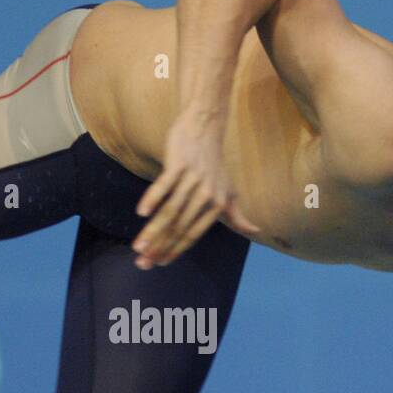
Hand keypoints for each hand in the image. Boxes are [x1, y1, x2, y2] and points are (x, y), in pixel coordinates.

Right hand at [132, 112, 259, 267]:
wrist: (205, 129)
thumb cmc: (215, 165)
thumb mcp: (229, 191)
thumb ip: (237, 215)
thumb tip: (255, 231)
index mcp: (217, 205)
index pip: (193, 234)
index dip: (176, 250)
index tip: (160, 263)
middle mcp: (206, 194)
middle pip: (179, 227)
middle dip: (159, 248)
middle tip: (142, 263)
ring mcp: (192, 179)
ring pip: (169, 210)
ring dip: (152, 231)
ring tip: (137, 247)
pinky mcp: (178, 164)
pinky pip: (164, 185)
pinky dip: (152, 199)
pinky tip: (141, 213)